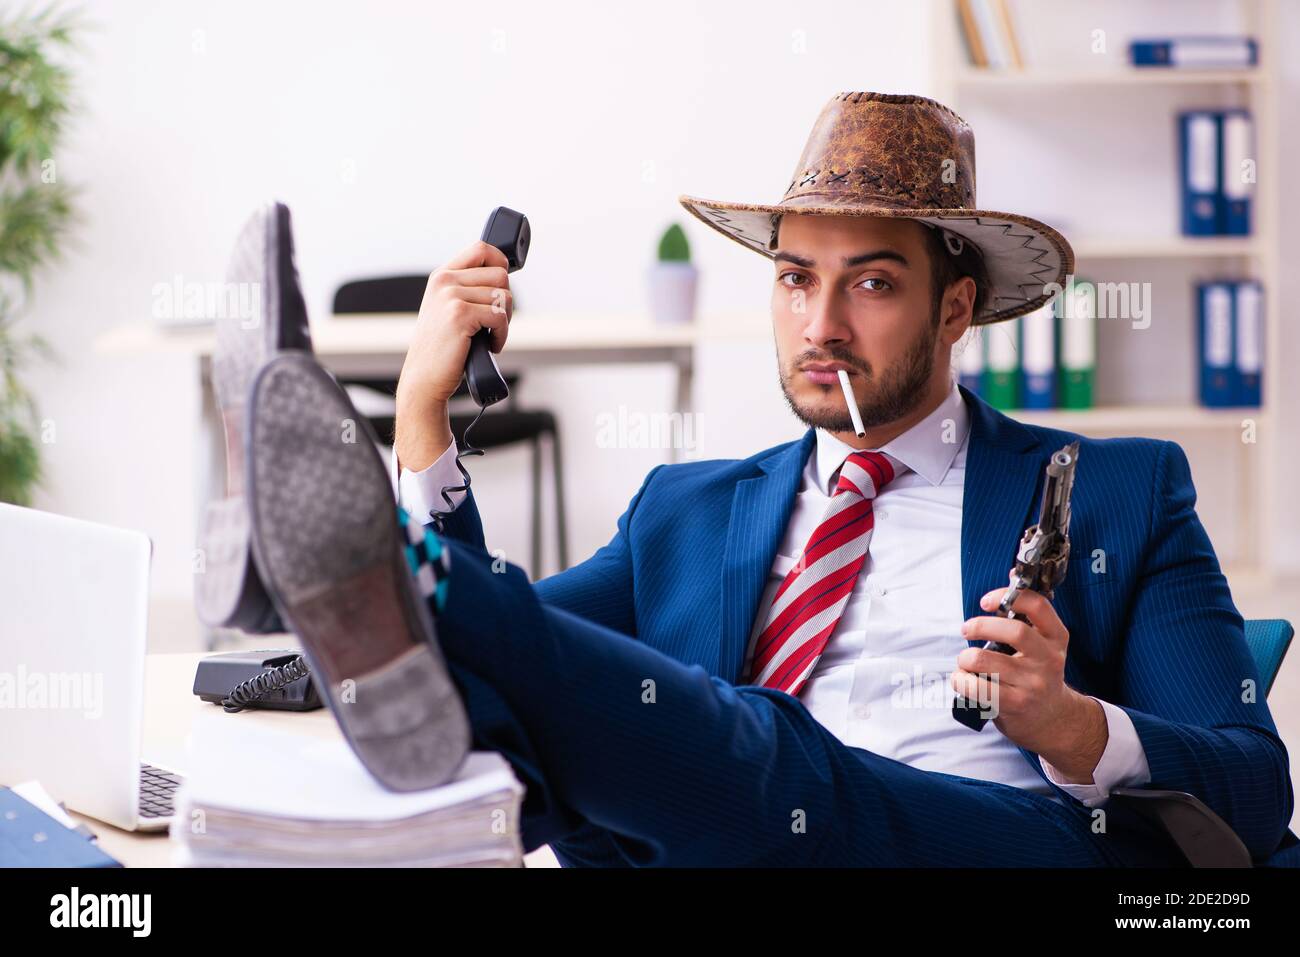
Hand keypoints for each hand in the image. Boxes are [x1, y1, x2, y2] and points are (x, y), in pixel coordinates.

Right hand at [394, 241, 513, 470]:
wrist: (424, 378)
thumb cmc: (442, 348)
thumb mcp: (448, 310)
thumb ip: (467, 290)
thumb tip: (504, 275)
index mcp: (442, 276)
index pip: (481, 249)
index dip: (501, 263)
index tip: (502, 287)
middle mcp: (444, 281)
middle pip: (501, 275)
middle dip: (505, 302)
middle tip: (494, 324)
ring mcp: (450, 296)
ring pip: (504, 297)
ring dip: (504, 322)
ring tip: (489, 336)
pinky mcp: (460, 315)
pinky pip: (500, 316)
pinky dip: (502, 335)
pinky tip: (489, 345)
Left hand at [950, 568, 1106, 780]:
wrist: (1053, 720)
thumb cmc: (1036, 673)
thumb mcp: (1042, 645)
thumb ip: (1025, 616)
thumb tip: (1012, 574)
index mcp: (1056, 638)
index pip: (1038, 606)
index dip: (1008, 596)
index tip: (985, 602)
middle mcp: (1049, 660)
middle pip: (1014, 631)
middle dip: (980, 625)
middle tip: (966, 629)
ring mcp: (1034, 684)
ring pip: (985, 660)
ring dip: (965, 658)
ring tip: (964, 661)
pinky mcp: (1016, 704)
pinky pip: (978, 688)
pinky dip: (961, 680)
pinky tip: (962, 679)